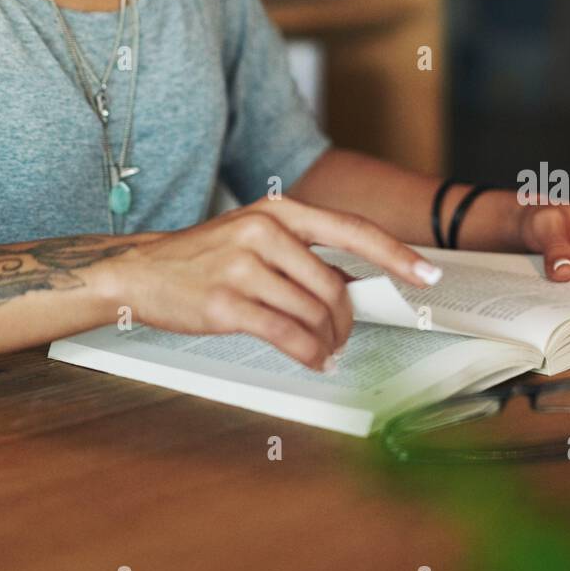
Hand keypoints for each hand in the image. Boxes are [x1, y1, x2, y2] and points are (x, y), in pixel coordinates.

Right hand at [112, 196, 441, 372]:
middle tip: (342, 338)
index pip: (353, 230)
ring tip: (323, 350)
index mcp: (279, 211)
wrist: (142, 270)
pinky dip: (308, 354)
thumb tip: (354, 284)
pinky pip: (287, 336)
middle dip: (346, 322)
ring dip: (326, 342)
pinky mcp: (226, 303)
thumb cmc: (205, 257)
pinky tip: (311, 359)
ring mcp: (243, 267)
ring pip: (313, 314)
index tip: (426, 276)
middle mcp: (264, 232)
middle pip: (334, 287)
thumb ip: (303, 253)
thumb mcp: (256, 236)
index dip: (396, 255)